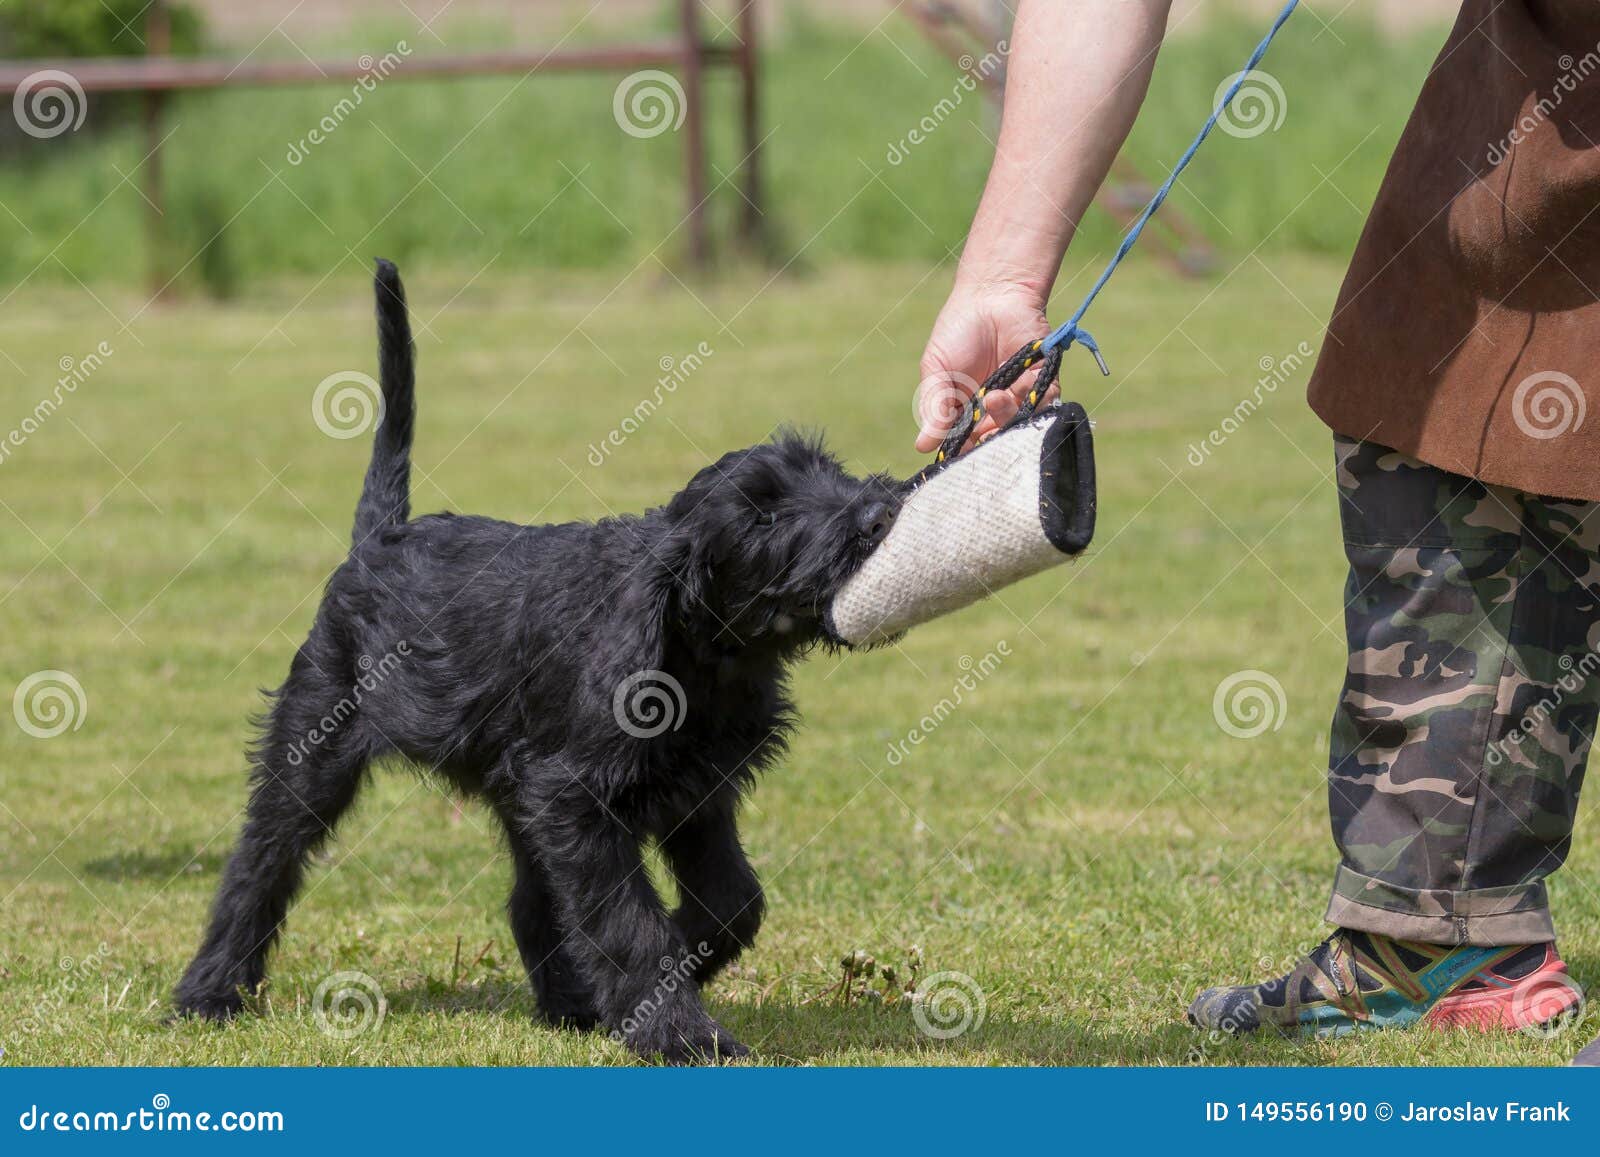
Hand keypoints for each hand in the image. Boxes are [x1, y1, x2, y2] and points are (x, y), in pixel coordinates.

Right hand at [914, 284, 1054, 453]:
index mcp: (966, 411)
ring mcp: (1020, 396)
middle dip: (992, 440)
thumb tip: (922, 446)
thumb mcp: (937, 370)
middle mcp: (995, 409)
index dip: (967, 452)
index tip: (963, 451)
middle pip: (998, 439)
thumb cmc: (958, 332)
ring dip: (1008, 417)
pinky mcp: (1044, 380)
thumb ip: (935, 407)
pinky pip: (1046, 402)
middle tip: (983, 433)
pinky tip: (1015, 384)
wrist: (991, 295)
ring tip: (994, 397)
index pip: (968, 443)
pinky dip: (1033, 399)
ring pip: (1022, 424)